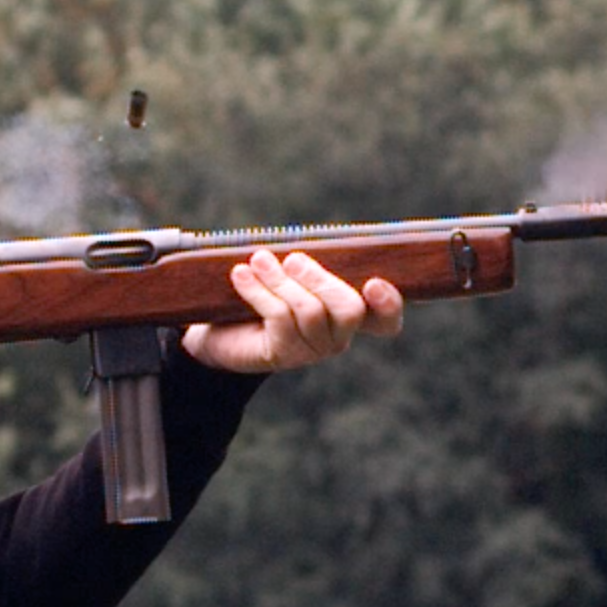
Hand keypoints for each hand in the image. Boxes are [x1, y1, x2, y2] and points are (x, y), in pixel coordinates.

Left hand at [180, 251, 403, 373]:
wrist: (217, 331)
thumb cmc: (259, 296)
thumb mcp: (287, 274)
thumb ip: (303, 264)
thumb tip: (298, 252)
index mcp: (348, 316)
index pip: (385, 320)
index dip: (389, 305)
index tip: (374, 283)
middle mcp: (338, 337)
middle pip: (349, 309)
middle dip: (320, 279)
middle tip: (293, 259)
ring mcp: (312, 350)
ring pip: (310, 311)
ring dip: (282, 280)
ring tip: (258, 260)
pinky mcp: (283, 354)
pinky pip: (279, 317)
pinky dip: (259, 291)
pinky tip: (241, 275)